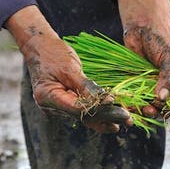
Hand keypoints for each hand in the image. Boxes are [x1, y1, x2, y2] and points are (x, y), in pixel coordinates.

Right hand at [6, 6, 131, 133]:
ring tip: (126, 121)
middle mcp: (51, 107)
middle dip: (106, 118)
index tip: (118, 110)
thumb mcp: (70, 68)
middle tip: (128, 120)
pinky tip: (113, 117)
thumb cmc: (53, 53)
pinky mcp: (65, 103)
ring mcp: (57, 107)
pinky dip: (98, 112)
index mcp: (48, 97)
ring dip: (105, 118)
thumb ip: (86, 86)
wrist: (41, 47)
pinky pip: (82, 110)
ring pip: (84, 116)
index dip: (99, 110)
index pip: (77, 109)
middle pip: (82, 116)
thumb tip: (105, 101)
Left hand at [117, 0, 169, 115]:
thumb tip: (163, 99)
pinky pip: (135, 94)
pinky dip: (132, 101)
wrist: (142, 22)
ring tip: (138, 109)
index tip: (164, 111)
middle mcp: (167, 81)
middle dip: (156, 109)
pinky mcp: (136, 79)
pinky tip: (129, 104)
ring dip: (143, 107)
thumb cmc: (163, 36)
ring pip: (148, 101)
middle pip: (163, 103)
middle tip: (149, 110)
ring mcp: (151, 81)